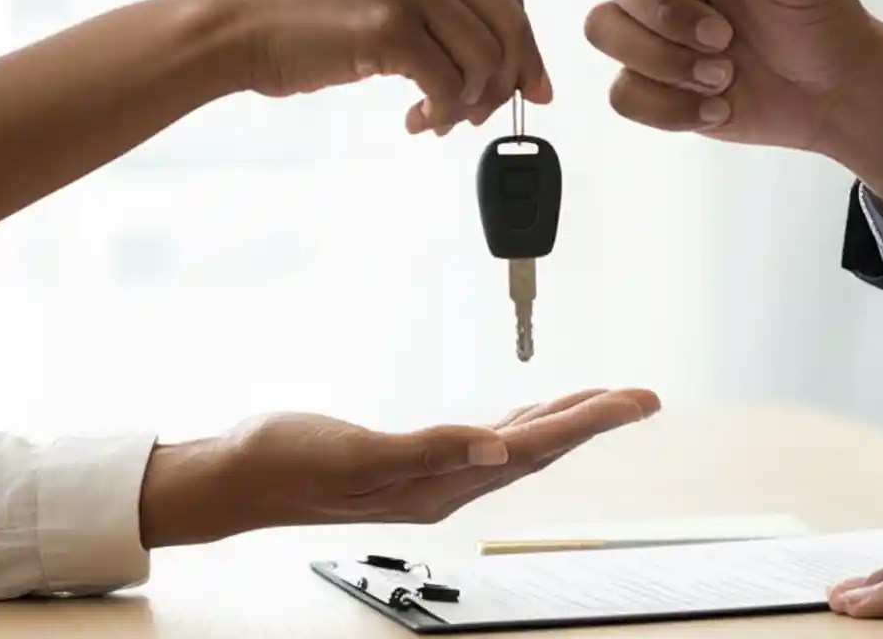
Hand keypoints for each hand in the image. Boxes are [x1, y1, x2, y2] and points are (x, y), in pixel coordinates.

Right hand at [139, 388, 659, 546]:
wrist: (238, 478)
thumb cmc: (286, 464)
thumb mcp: (354, 457)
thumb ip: (427, 452)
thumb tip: (497, 449)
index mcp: (441, 486)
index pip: (535, 448)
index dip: (590, 421)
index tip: (636, 399)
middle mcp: (449, 485)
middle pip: (541, 447)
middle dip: (596, 419)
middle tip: (644, 396)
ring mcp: (435, 474)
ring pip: (520, 443)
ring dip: (566, 419)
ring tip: (609, 400)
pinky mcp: (416, 459)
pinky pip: (490, 438)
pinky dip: (523, 420)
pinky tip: (533, 412)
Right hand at [232, 0, 550, 134]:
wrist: (239, 26)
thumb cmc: (311, 15)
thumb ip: (451, 10)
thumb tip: (524, 73)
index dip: (527, 52)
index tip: (532, 91)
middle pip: (509, 27)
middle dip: (504, 84)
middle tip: (479, 115)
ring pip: (485, 60)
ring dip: (470, 104)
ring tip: (437, 117)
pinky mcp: (387, 24)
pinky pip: (449, 85)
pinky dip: (442, 113)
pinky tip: (417, 119)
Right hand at [586, 0, 882, 224]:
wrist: (833, 94)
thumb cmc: (820, 17)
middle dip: (663, 17)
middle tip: (725, 36)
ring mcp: (651, 32)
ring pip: (603, 31)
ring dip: (664, 62)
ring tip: (724, 75)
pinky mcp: (651, 83)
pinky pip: (622, 94)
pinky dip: (669, 107)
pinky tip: (717, 106)